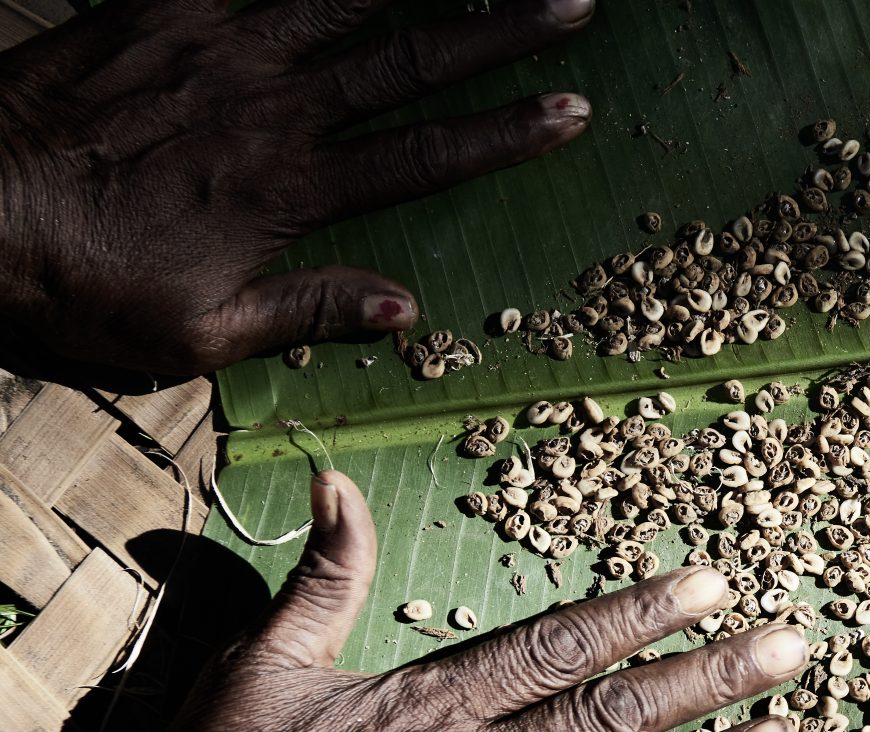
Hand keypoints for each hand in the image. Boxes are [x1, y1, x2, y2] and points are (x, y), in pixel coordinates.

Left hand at [0, 0, 596, 385]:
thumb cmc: (71, 284)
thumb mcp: (192, 335)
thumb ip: (304, 310)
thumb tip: (406, 308)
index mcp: (286, 190)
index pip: (424, 154)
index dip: (505, 132)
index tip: (572, 111)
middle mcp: (266, 105)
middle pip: (408, 59)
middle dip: (500, 30)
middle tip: (572, 4)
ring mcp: (212, 44)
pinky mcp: (156, 9)